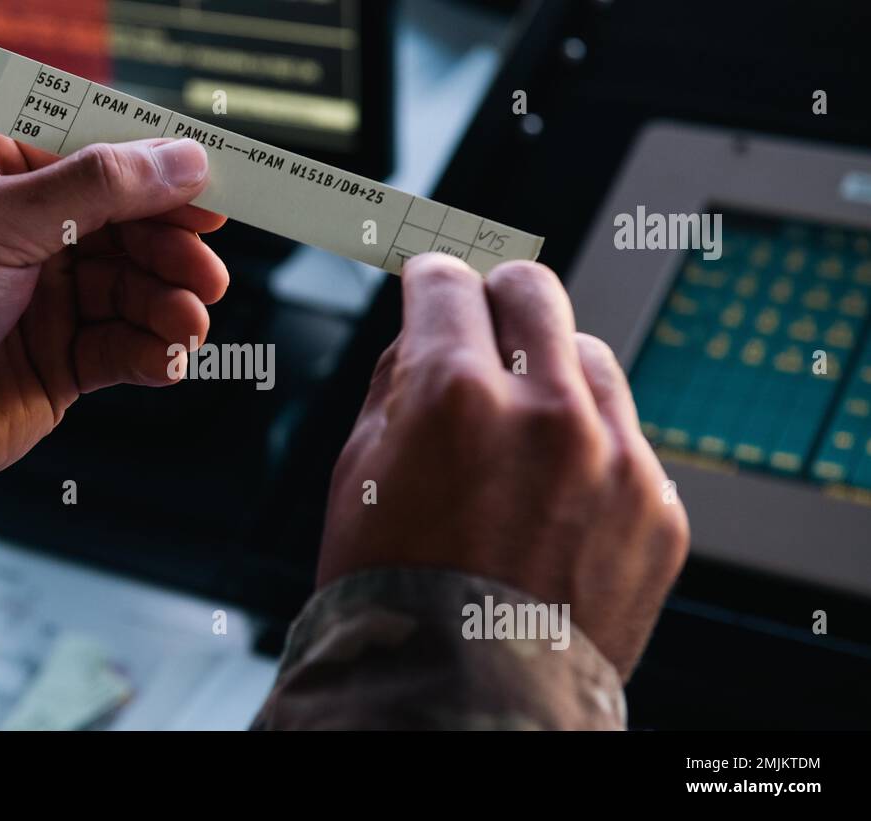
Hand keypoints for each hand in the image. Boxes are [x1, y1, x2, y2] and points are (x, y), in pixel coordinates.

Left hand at [0, 124, 227, 483]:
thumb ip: (95, 188)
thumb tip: (180, 159)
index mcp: (0, 175)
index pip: (99, 162)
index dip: (159, 179)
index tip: (209, 197)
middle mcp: (27, 234)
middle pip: (129, 230)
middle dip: (172, 252)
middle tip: (203, 272)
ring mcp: (45, 300)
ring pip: (134, 293)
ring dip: (169, 306)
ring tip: (186, 322)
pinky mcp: (58, 361)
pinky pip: (122, 349)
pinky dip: (152, 351)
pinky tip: (166, 356)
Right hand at [318, 253, 689, 676]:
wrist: (460, 704)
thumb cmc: (393, 597)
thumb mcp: (355, 475)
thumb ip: (396, 382)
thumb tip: (428, 329)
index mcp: (454, 395)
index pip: (447, 282)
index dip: (428, 279)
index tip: (431, 284)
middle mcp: (546, 414)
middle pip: (534, 289)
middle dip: (497, 300)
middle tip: (480, 329)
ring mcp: (615, 461)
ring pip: (590, 358)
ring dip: (551, 375)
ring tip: (519, 438)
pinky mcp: (658, 509)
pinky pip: (626, 438)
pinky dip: (589, 450)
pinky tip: (554, 502)